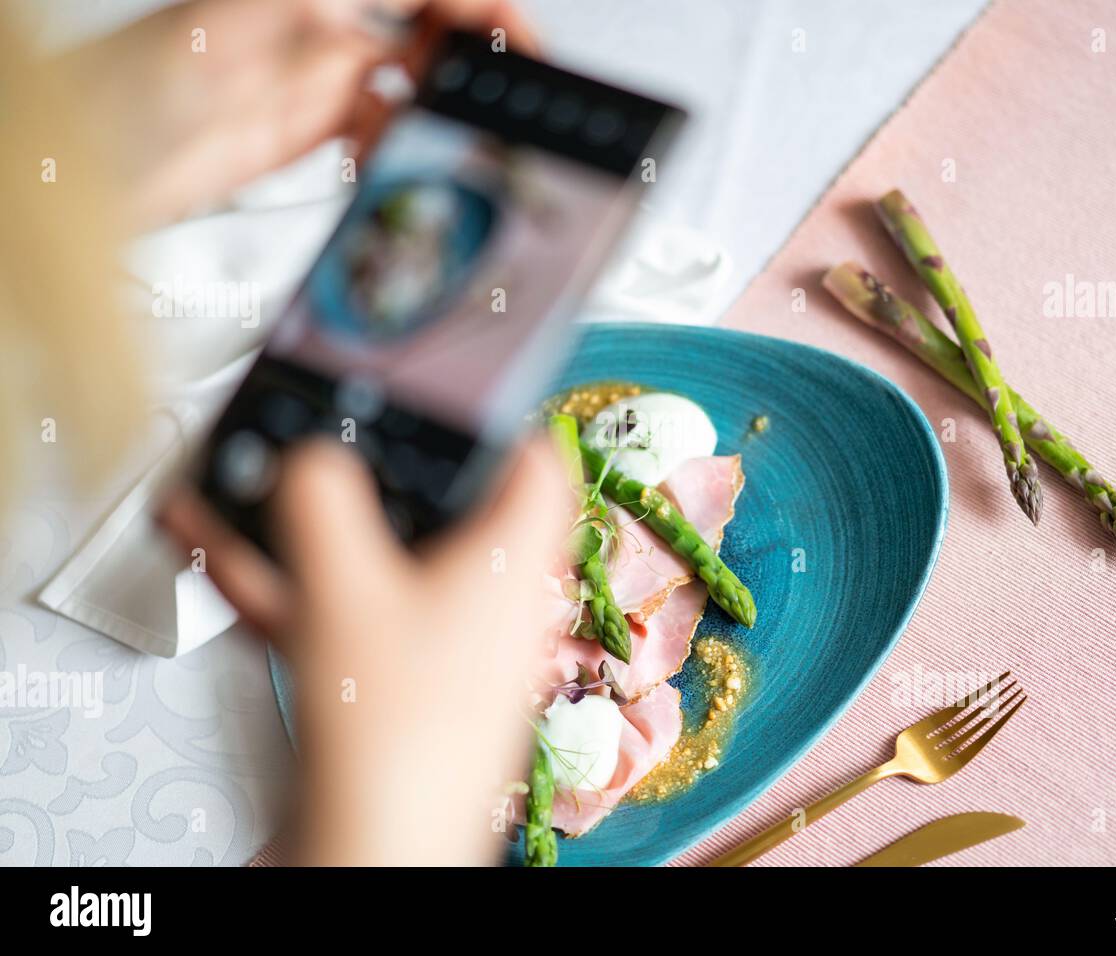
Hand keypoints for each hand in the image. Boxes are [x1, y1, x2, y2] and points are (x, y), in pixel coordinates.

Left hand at [64, 0, 536, 225]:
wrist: (88, 168)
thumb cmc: (130, 87)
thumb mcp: (241, 23)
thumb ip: (323, 11)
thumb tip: (421, 3)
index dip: (482, 9)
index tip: (520, 42)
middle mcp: (318, 26)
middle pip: (427, 33)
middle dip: (475, 63)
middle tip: (512, 103)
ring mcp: (314, 79)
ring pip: (410, 88)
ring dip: (440, 115)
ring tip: (464, 143)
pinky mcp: (307, 131)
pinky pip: (378, 134)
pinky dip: (398, 150)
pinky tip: (399, 166)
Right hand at [160, 438, 567, 863]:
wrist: (374, 850)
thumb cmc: (397, 739)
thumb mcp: (345, 586)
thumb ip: (320, 500)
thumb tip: (311, 457)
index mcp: (515, 564)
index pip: (539, 463)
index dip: (505, 416)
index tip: (461, 391)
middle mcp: (494, 603)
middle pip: (448, 506)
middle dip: (375, 468)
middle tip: (336, 435)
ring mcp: (446, 646)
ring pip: (383, 559)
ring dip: (312, 525)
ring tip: (242, 486)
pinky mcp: (401, 683)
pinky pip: (350, 610)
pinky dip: (295, 581)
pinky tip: (224, 554)